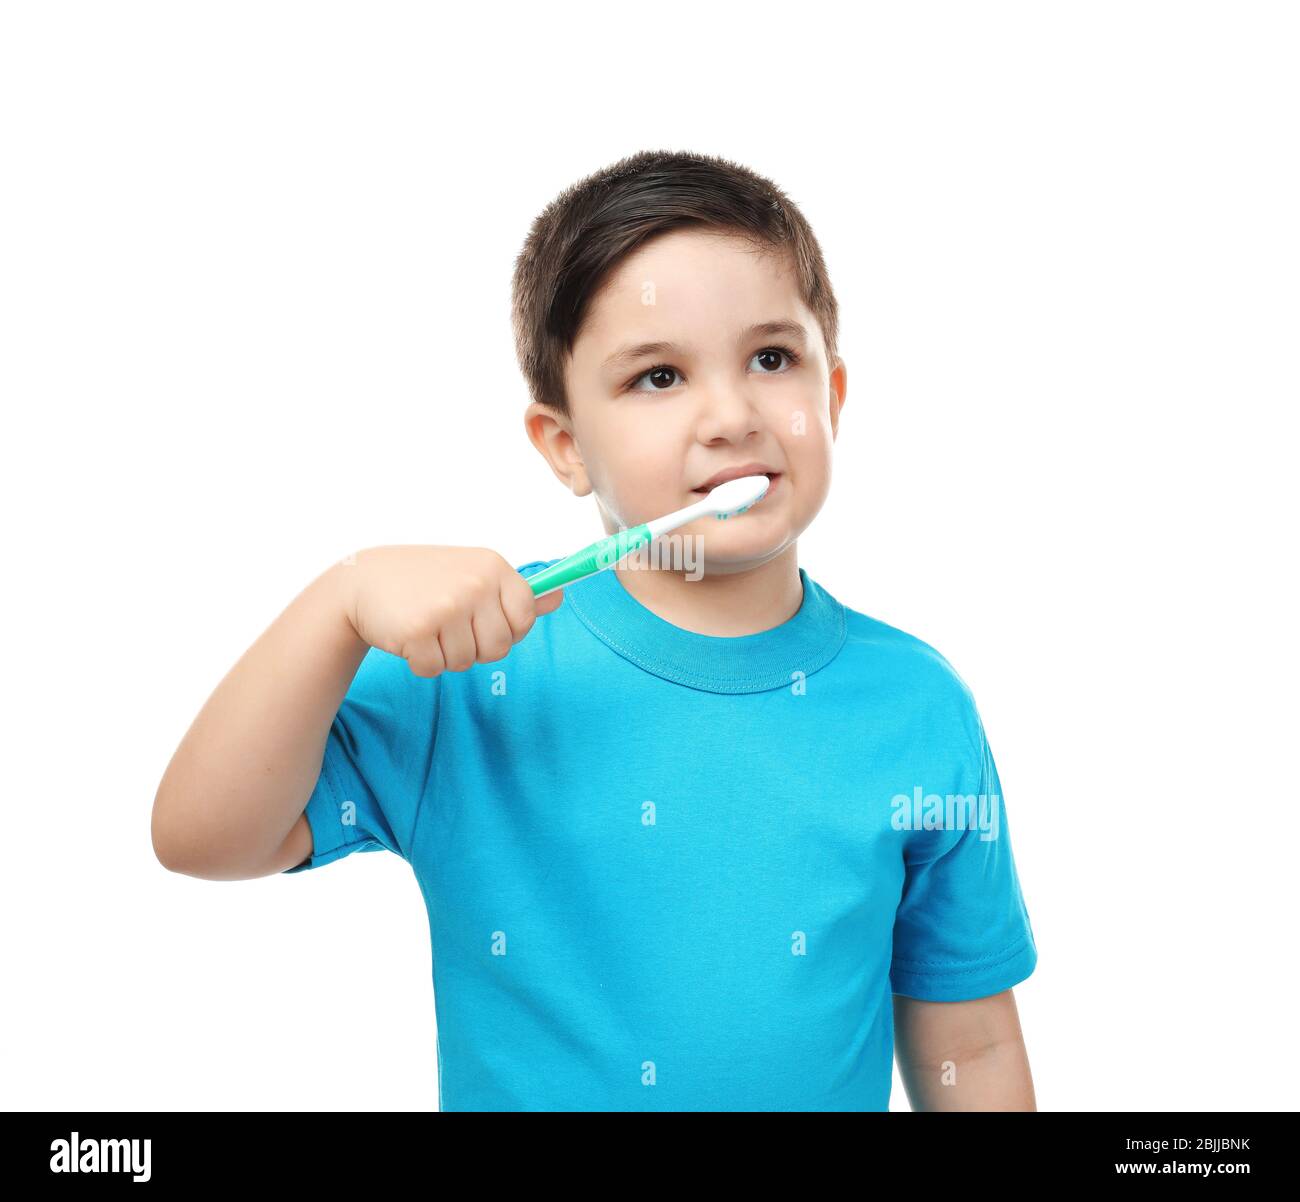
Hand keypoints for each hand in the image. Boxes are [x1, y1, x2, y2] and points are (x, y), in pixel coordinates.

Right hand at [339, 545, 561, 675]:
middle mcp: (475, 583)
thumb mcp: (474, 574)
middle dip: (475, 648)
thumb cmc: (426, 580)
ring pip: (466, 662)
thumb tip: (560, 596)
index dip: (507, 628)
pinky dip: (421, 662)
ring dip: (445, 655)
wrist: (363, 580)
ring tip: (428, 627)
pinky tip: (409, 636)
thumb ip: (518, 592)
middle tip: (449, 626)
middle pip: (499, 647)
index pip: (526, 616)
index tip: (484, 621)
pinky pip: (434, 669)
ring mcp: (447, 606)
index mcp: (493, 567)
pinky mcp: (418, 629)